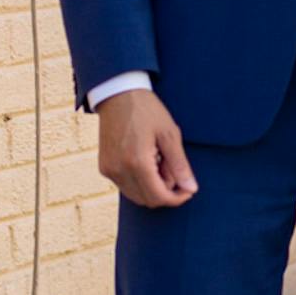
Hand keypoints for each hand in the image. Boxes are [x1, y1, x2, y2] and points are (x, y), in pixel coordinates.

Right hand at [97, 90, 197, 206]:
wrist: (118, 94)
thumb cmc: (146, 110)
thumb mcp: (169, 134)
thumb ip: (180, 165)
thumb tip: (191, 189)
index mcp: (137, 162)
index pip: (159, 197)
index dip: (177, 198)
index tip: (187, 190)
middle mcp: (119, 170)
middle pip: (147, 200)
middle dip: (165, 191)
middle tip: (172, 167)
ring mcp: (109, 170)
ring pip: (136, 196)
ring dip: (151, 187)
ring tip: (158, 161)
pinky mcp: (104, 167)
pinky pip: (125, 186)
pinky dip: (139, 181)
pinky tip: (145, 160)